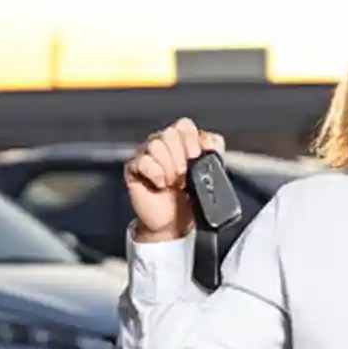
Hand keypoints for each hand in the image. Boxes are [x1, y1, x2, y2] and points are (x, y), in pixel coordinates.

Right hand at [123, 117, 225, 241]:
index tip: (197, 159)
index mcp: (181, 141)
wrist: (172, 223)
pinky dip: (156, 174)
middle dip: (181, 158)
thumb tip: (211, 143)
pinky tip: (160, 184)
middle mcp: (163, 144)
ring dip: (169, 168)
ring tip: (172, 182)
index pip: (184, 125)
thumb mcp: (208, 174)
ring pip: (156, 145)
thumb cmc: (187, 199)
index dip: (193, 141)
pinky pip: (143, 161)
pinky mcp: (134, 168)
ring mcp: (147, 154)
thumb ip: (213, 153)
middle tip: (184, 175)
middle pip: (170, 133)